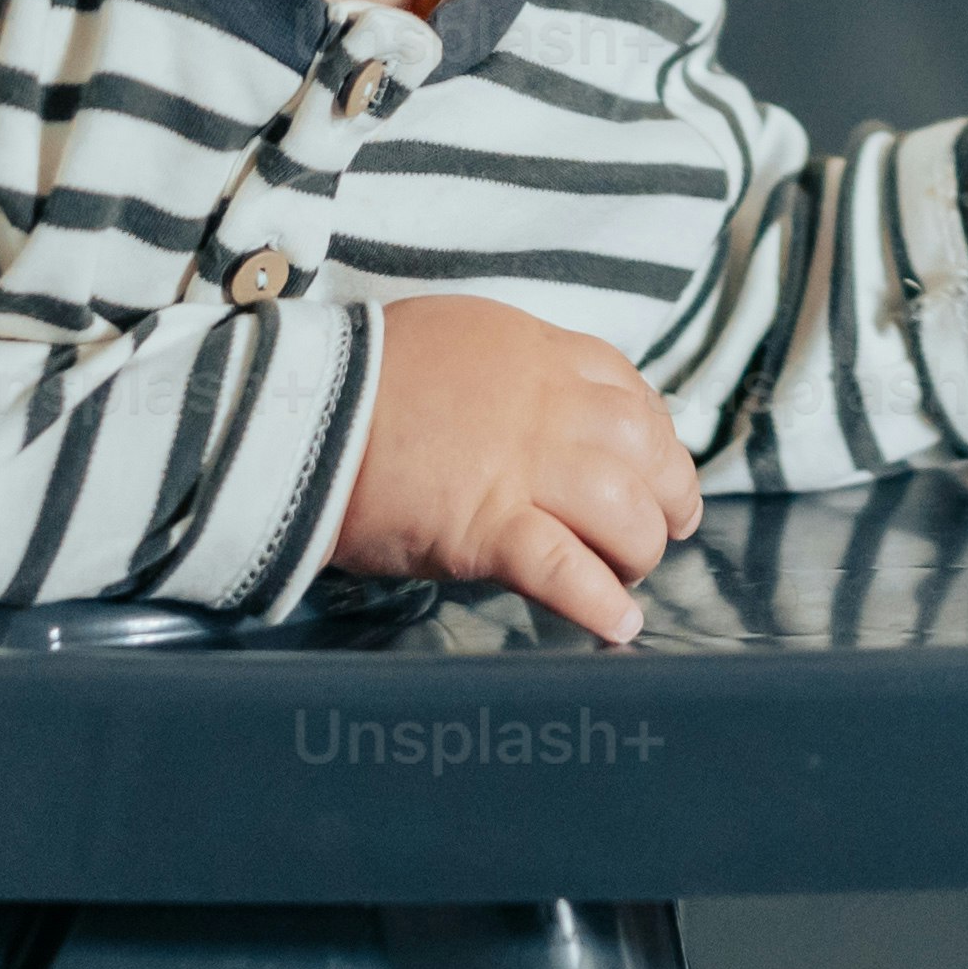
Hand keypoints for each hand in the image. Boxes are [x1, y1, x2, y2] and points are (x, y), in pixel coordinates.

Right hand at [331, 292, 701, 644]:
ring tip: (630, 578)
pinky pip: (566, 569)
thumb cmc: (360, 379)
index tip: (657, 465)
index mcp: (534, 353)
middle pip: (644, 450)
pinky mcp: (486, 527)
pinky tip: (618, 626)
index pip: (627, 390)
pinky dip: (600, 602)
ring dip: (638, 551)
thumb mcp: (456, 342)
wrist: (299, 411)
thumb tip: (538, 408)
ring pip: (623, 511)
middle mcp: (543, 405)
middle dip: (669, 494)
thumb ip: (508, 375)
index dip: (655, 435)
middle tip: (668, 528)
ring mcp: (519, 466)